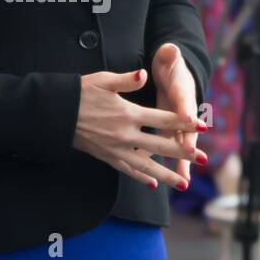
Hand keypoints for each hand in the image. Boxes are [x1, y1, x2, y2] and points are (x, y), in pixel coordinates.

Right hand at [72, 67, 202, 189]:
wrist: (55, 113)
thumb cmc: (80, 93)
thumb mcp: (103, 80)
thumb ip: (127, 80)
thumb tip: (144, 75)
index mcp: (128, 113)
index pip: (163, 119)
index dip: (184, 122)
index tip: (202, 127)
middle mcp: (125, 134)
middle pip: (161, 145)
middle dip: (184, 153)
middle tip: (204, 160)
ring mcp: (116, 149)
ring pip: (146, 165)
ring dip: (166, 175)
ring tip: (182, 184)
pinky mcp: (106, 157)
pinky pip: (127, 170)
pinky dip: (141, 177)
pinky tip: (153, 184)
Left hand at [151, 43, 205, 187]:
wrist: (172, 69)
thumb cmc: (170, 64)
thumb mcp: (170, 57)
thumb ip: (170, 55)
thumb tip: (171, 49)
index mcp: (184, 94)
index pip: (187, 105)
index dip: (188, 115)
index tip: (189, 123)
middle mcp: (183, 112)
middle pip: (188, 133)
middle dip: (188, 151)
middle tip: (191, 168)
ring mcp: (177, 122)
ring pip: (179, 145)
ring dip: (179, 163)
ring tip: (180, 182)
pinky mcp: (168, 128)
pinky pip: (166, 146)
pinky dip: (163, 159)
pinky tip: (158, 175)